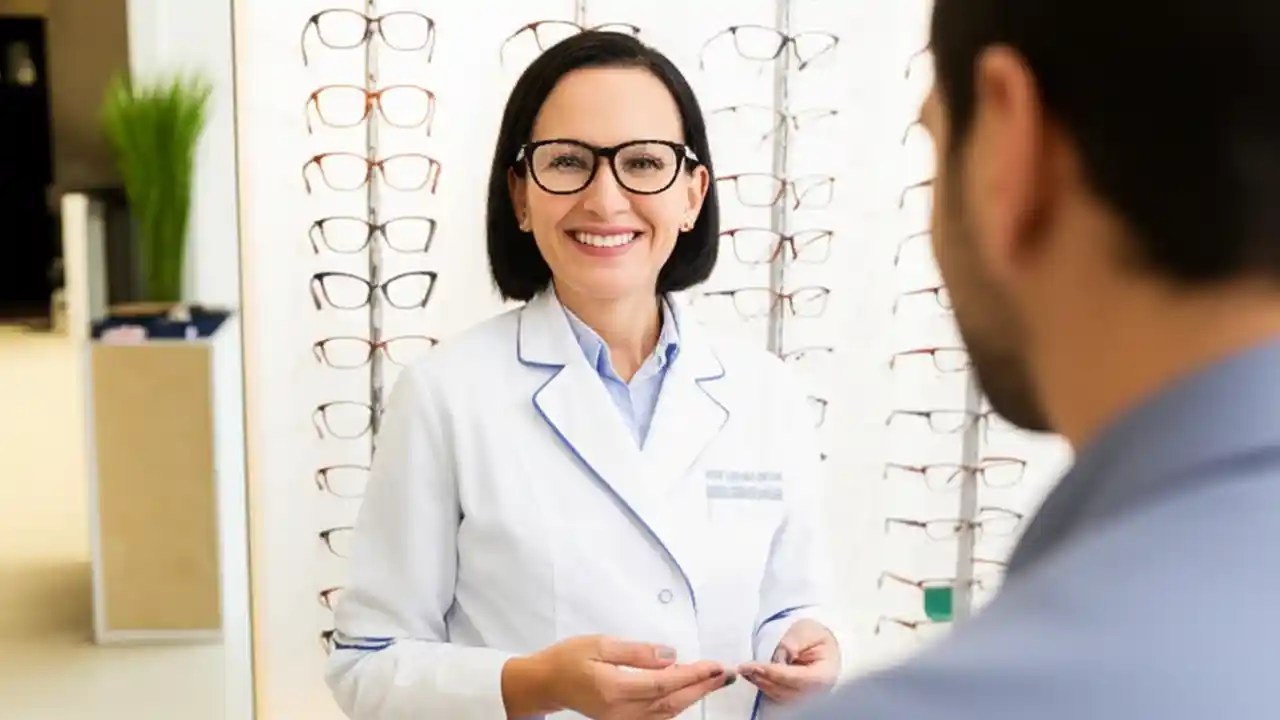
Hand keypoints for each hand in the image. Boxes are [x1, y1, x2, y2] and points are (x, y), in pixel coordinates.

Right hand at [503, 634, 731, 718]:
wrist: (546, 683)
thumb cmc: (569, 659)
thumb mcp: (599, 644)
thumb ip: (636, 652)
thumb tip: (670, 655)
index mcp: (614, 689)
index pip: (664, 684)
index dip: (693, 675)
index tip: (715, 665)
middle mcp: (621, 712)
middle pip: (671, 703)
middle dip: (702, 688)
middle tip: (726, 674)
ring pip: (667, 713)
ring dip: (693, 696)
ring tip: (714, 680)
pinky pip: (657, 718)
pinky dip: (676, 705)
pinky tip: (689, 691)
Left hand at [739, 619, 839, 704]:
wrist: (821, 644)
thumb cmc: (815, 637)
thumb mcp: (806, 631)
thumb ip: (792, 644)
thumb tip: (778, 659)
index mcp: (824, 675)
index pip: (797, 678)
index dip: (774, 673)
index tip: (755, 666)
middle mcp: (816, 691)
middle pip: (786, 690)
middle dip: (763, 679)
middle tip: (744, 668)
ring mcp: (805, 696)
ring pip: (779, 695)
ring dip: (760, 683)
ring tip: (744, 669)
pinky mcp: (793, 696)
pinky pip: (776, 695)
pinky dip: (762, 685)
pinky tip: (751, 674)